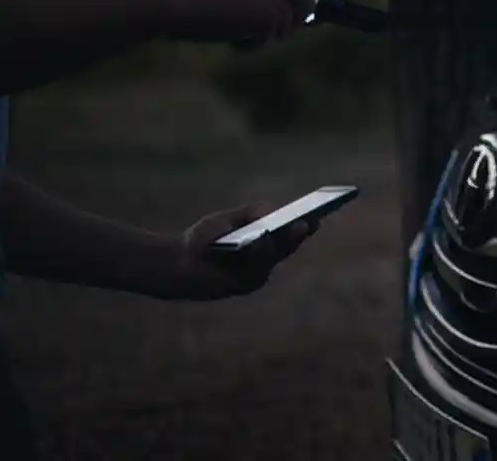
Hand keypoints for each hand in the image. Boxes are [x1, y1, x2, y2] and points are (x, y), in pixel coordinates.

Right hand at [142, 0, 321, 45]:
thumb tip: (281, 9)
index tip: (302, 7)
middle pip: (309, 0)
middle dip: (298, 18)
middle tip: (271, 29)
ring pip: (288, 24)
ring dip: (265, 33)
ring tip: (231, 28)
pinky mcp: (272, 12)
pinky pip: (270, 38)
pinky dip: (251, 43)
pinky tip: (228, 35)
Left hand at [162, 203, 317, 300]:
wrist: (177, 262)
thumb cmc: (203, 238)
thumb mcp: (227, 218)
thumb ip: (250, 212)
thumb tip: (271, 210)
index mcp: (266, 242)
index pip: (290, 233)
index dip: (305, 224)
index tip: (318, 212)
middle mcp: (265, 260)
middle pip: (288, 246)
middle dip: (299, 234)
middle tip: (309, 221)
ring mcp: (256, 274)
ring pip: (275, 257)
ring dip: (284, 242)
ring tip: (293, 226)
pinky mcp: (244, 285)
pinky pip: (257, 268)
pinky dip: (261, 253)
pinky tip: (262, 240)